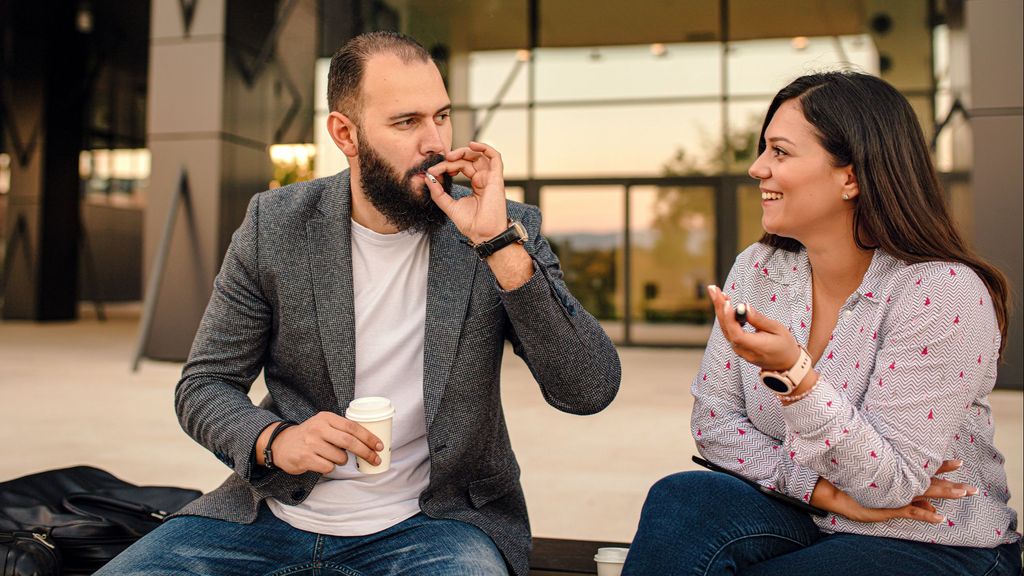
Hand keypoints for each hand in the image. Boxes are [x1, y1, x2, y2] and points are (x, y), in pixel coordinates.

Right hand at [257, 412, 382, 474]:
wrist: (281, 444)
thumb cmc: (309, 435)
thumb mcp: (324, 424)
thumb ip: (342, 429)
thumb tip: (369, 440)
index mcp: (326, 418)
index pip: (352, 426)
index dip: (368, 437)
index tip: (379, 446)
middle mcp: (318, 429)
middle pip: (349, 442)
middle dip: (366, 452)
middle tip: (375, 459)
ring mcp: (311, 444)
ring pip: (340, 457)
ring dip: (343, 460)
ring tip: (333, 456)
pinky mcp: (305, 458)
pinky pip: (328, 467)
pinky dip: (330, 467)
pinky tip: (322, 462)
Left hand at [425, 141, 507, 243]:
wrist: (483, 234)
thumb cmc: (471, 224)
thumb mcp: (449, 206)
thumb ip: (438, 193)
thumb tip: (428, 178)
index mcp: (476, 184)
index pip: (461, 167)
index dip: (446, 166)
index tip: (433, 171)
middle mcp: (484, 179)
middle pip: (469, 159)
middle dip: (454, 157)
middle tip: (441, 162)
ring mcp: (490, 178)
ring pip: (480, 155)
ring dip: (465, 151)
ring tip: (451, 155)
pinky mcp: (496, 178)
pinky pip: (495, 157)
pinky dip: (485, 147)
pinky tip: (472, 145)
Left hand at [706, 285, 798, 370]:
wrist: (786, 362)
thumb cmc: (785, 344)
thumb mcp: (777, 329)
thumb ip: (759, 319)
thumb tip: (745, 307)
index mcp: (756, 348)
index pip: (737, 334)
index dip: (730, 319)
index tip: (728, 302)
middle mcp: (743, 351)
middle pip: (726, 329)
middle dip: (719, 308)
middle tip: (713, 289)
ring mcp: (739, 350)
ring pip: (725, 329)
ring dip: (720, 310)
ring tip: (716, 292)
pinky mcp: (738, 347)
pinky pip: (728, 331)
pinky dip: (725, 317)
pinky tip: (724, 304)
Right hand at [810, 460, 976, 523]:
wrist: (826, 485)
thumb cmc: (844, 478)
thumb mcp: (868, 477)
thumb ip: (884, 475)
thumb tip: (896, 474)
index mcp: (894, 471)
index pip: (921, 468)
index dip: (940, 465)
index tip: (957, 462)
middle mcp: (897, 480)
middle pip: (929, 481)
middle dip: (951, 484)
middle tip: (972, 488)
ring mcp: (894, 491)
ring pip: (925, 492)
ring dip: (946, 493)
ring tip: (964, 494)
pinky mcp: (887, 505)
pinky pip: (910, 511)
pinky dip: (925, 515)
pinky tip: (939, 519)